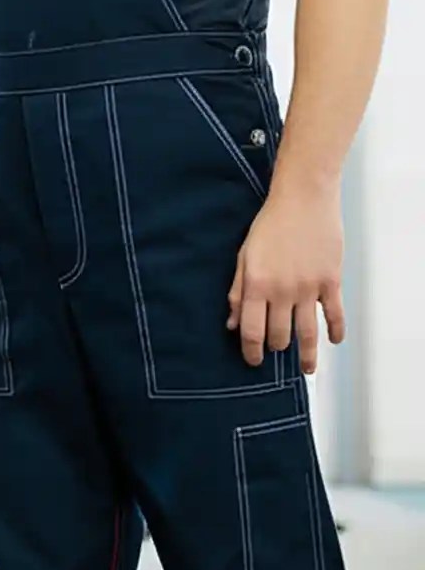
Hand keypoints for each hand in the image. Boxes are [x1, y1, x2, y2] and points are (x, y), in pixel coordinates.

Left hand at [227, 181, 345, 373]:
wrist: (303, 200)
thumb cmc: (269, 226)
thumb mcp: (244, 257)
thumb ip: (238, 292)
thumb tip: (232, 324)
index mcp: (257, 286)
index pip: (252, 331)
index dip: (251, 351)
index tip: (252, 360)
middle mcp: (283, 291)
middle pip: (279, 335)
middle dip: (276, 347)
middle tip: (276, 352)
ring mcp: (310, 288)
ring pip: (308, 332)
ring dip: (307, 354)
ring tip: (306, 369)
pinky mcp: (332, 281)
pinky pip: (335, 314)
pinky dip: (335, 331)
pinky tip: (333, 341)